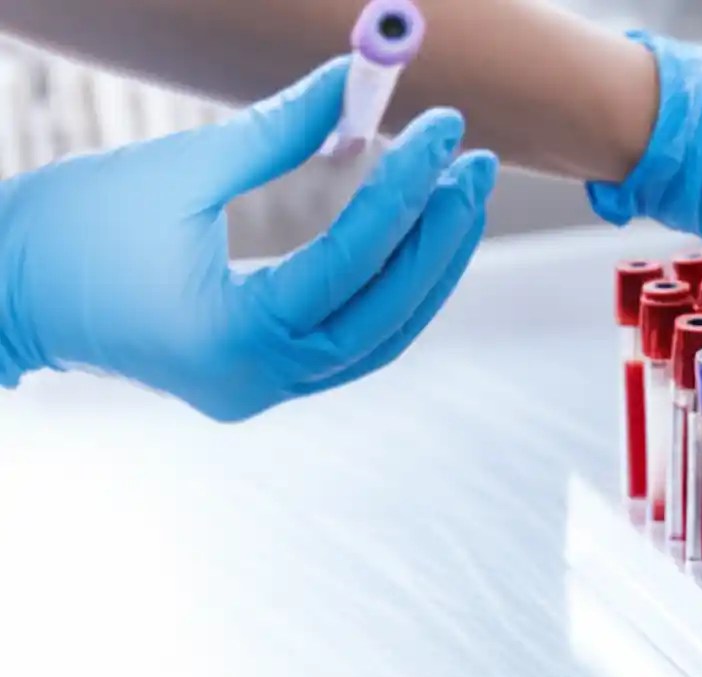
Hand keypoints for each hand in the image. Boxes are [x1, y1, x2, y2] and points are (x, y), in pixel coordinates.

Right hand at [0, 58, 496, 420]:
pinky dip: (387, 292)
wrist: (6, 294)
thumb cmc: (73, 227)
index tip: (447, 128)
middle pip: (387, 309)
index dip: (409, 184)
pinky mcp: (260, 379)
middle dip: (441, 234)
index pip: (356, 257)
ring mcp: (264, 390)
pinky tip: (415, 240)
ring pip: (379, 334)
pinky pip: (349, 341)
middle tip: (475, 165)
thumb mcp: (181, 169)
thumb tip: (357, 82)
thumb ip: (278, 131)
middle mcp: (261, 380)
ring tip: (459, 197)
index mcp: (237, 335)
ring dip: (425, 266)